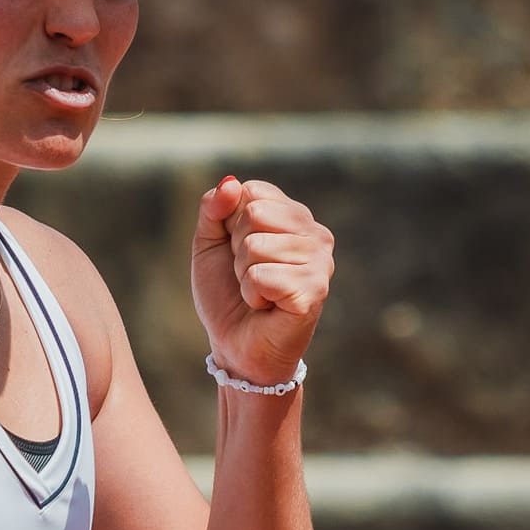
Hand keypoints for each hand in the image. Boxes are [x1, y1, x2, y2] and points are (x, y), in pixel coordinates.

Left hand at [190, 175, 334, 386]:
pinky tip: (266, 307)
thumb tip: (232, 183)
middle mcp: (316, 234)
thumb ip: (214, 208)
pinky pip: (261, 276)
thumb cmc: (226, 294)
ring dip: (244, 275)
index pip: (252, 192)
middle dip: (237, 250)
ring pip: (255, 247)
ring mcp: (320, 262)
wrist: (235, 346)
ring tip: (257, 293)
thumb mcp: (209, 243)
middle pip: (254, 215)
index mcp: (294, 216)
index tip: (239, 250)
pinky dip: (251, 295)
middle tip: (248, 275)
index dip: (232, 223)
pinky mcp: (313, 290)